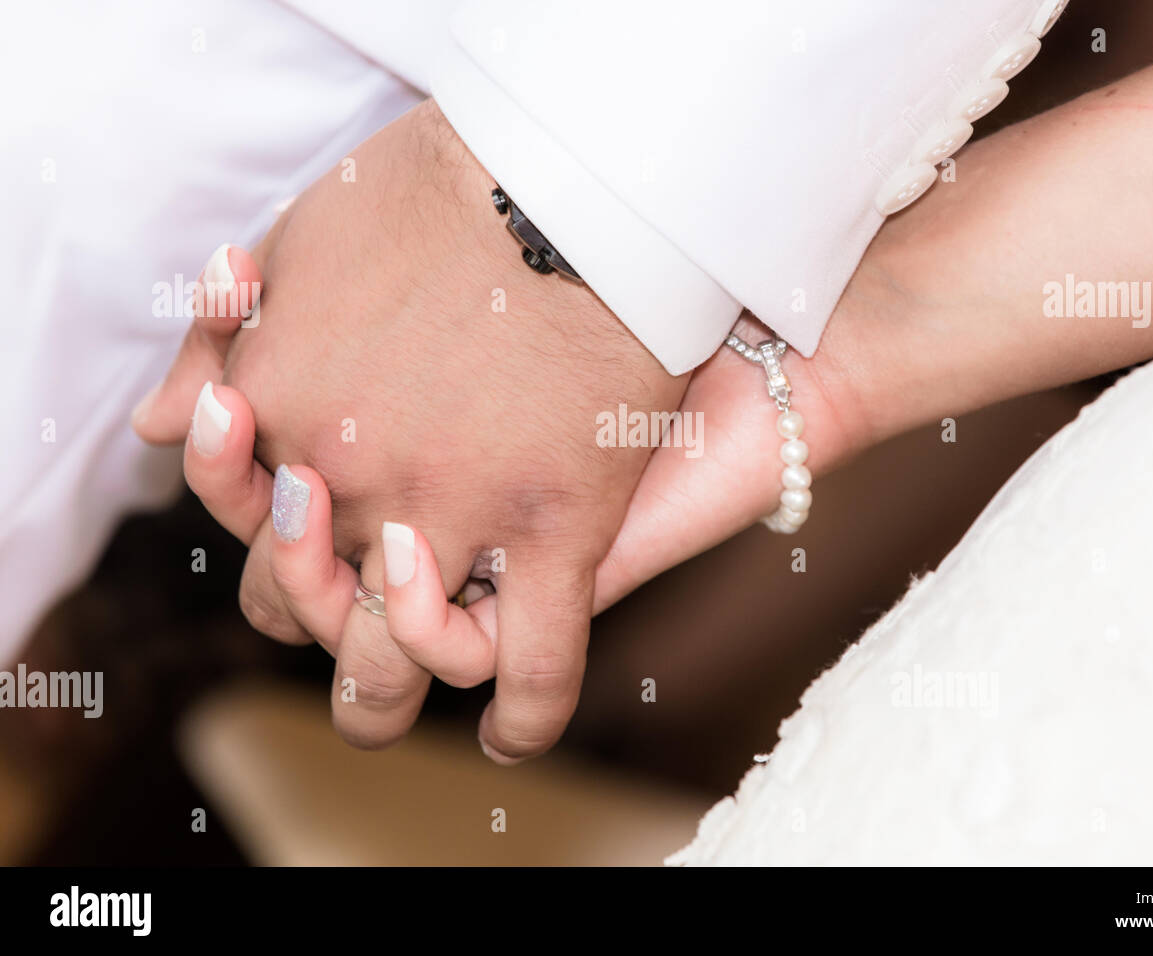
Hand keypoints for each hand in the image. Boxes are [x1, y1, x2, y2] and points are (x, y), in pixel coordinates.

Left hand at [135, 100, 686, 757]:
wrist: (584, 178)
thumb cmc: (444, 190)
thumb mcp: (306, 242)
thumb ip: (226, 341)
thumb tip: (162, 421)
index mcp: (280, 412)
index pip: (239, 524)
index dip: (268, 530)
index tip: (314, 508)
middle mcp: (351, 485)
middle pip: (296, 612)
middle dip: (318, 611)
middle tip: (370, 579)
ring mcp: (454, 521)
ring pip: (391, 672)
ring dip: (388, 690)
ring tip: (412, 672)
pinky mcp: (558, 535)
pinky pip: (534, 675)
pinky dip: (520, 723)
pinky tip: (508, 731)